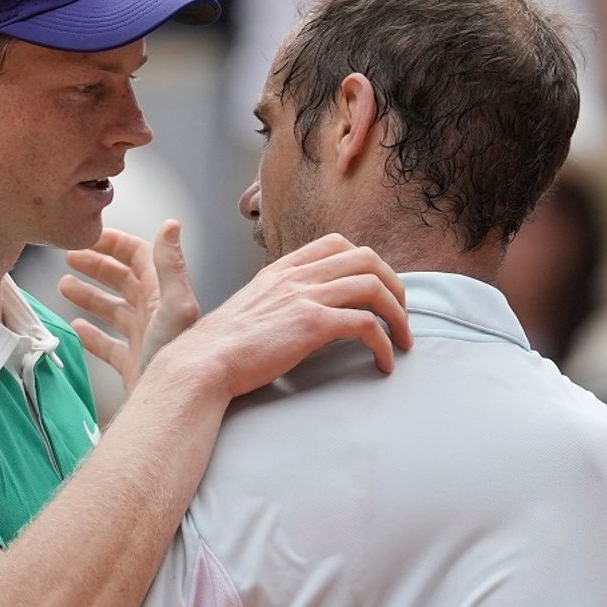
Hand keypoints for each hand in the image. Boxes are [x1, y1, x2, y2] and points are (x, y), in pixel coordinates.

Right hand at [59, 220, 198, 393]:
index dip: (115, 244)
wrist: (171, 406)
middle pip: (123, 280)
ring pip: (113, 310)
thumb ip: (170, 265)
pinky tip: (76, 329)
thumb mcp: (175, 305)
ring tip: (64, 286)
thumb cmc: (176, 358)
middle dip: (97, 266)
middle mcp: (154, 314)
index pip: (140, 257)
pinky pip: (109, 345)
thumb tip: (170, 224)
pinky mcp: (134, 365)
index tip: (89, 236)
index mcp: (164, 295)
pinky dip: (92, 335)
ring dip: (89, 295)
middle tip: (70, 257)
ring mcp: (143, 339)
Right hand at [162, 233, 413, 398]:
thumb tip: (306, 317)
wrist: (203, 362)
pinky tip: (384, 363)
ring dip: (398, 315)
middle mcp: (296, 276)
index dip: (367, 263)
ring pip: (373, 286)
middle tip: (400, 315)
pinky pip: (366, 325)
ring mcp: (305, 296)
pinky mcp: (311, 324)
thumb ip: (280, 303)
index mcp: (282, 270)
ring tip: (403, 341)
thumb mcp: (252, 309)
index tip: (377, 290)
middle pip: (366, 258)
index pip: (337, 244)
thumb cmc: (222, 347)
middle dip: (394, 285)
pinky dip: (384, 344)